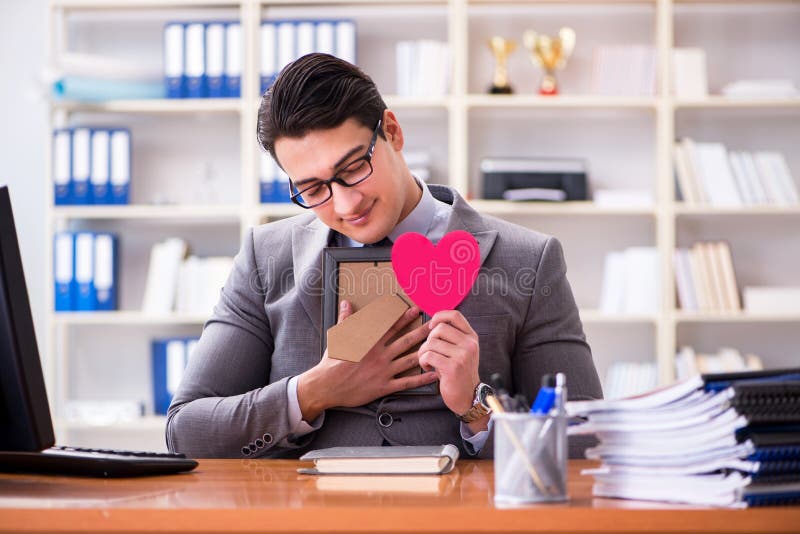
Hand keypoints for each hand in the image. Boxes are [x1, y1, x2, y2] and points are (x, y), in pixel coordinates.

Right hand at [297, 300, 437, 420]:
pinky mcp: (383, 386)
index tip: (416, 309)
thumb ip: (345, 319)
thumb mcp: (337, 337)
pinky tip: (433, 374)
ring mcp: (383, 371)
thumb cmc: (331, 361)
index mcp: (369, 342)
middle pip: (405, 340)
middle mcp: (379, 355)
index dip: (404, 317)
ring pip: (409, 359)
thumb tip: (346, 303)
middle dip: (421, 331)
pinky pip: (406, 382)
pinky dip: (420, 379)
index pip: (391, 326)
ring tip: (439, 345)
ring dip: (425, 351)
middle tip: (435, 324)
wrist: (326, 385)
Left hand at [417, 310, 480, 419]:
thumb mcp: (462, 351)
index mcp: (471, 337)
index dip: (439, 316)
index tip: (431, 327)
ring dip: (424, 352)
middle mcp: (469, 344)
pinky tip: (429, 368)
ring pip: (431, 343)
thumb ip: (452, 337)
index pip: (455, 315)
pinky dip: (423, 361)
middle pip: (440, 328)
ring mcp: (462, 355)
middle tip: (430, 351)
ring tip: (428, 361)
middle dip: (429, 339)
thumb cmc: (459, 373)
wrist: (468, 397)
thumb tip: (432, 323)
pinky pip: (428, 355)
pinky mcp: (453, 367)